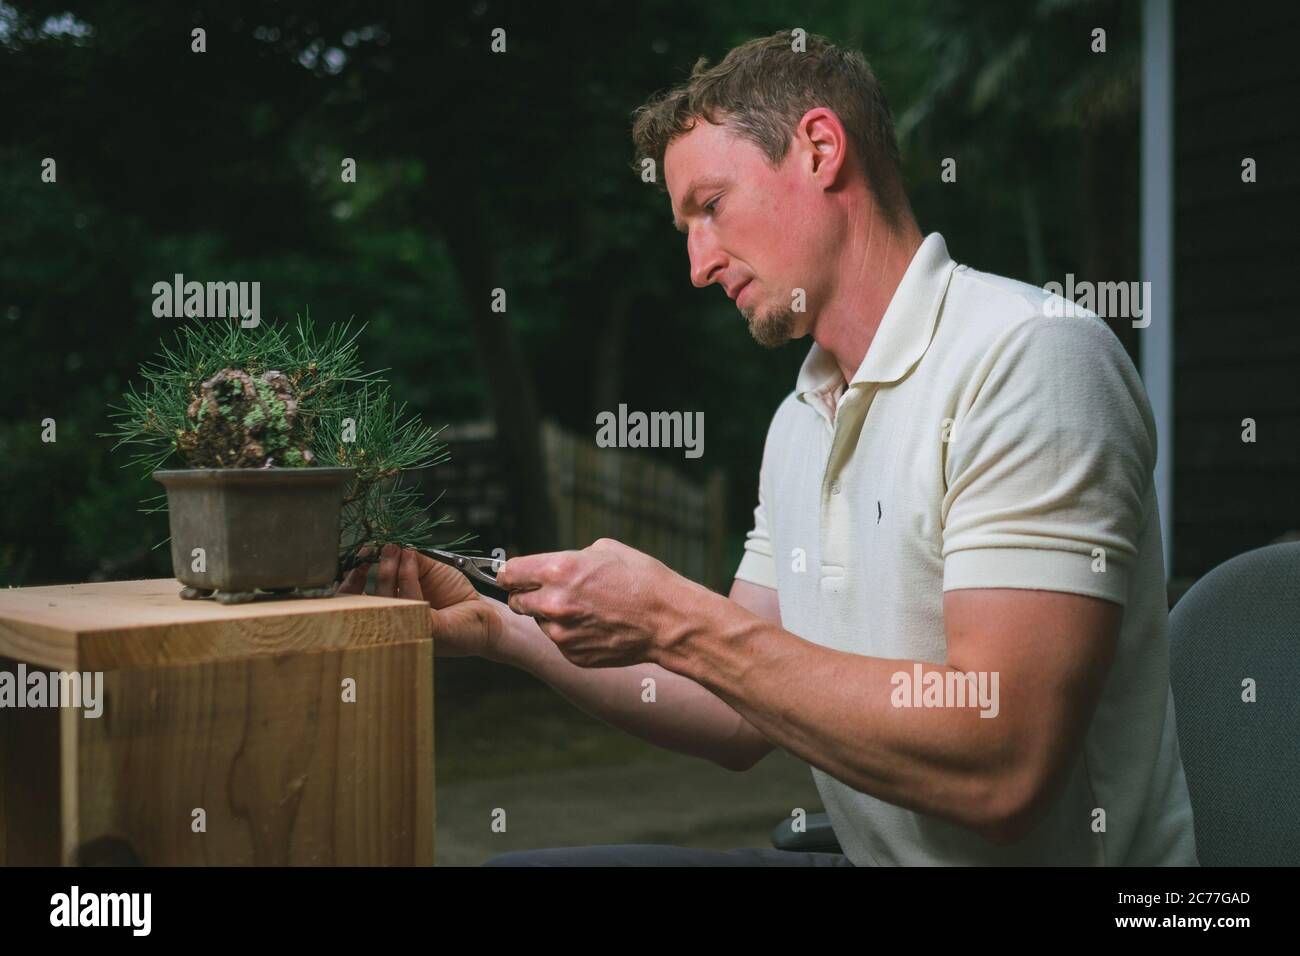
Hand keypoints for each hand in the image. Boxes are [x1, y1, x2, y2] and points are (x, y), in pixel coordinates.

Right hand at [337, 544, 505, 659]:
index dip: (353, 578)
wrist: (485, 613)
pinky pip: (411, 604)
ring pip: (387, 602)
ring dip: (389, 571)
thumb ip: (409, 560)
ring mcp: (410, 629)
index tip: (362, 553)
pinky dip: (408, 579)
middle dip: (370, 572)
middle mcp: (395, 622)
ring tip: (395, 551)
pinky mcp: (428, 630)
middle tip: (379, 550)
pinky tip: (411, 563)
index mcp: (391, 610)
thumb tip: (389, 545)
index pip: (359, 600)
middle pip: (368, 602)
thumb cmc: (457, 595)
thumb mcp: (430, 569)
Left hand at [495, 538, 695, 667]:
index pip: (510, 573)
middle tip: (549, 593)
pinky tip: (596, 626)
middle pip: (517, 601)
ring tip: (584, 610)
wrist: (668, 621)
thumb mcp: (605, 550)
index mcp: (558, 570)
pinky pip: (560, 641)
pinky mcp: (573, 655)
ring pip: (539, 623)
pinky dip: (570, 634)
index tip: (512, 576)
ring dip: (550, 616)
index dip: (510, 574)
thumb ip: (570, 558)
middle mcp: (553, 603)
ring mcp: (562, 633)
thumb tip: (553, 567)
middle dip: (528, 595)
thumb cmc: (642, 579)